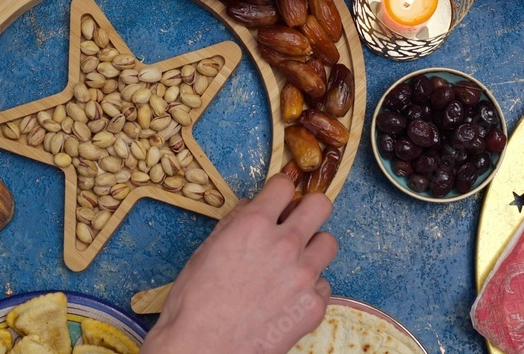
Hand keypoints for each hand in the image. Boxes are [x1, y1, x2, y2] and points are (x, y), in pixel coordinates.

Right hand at [141, 175, 337, 353]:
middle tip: (297, 222)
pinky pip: (323, 284)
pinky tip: (288, 297)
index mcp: (254, 225)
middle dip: (309, 209)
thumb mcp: (206, 251)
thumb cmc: (194, 303)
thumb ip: (235, 223)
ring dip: (313, 249)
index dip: (280, 190)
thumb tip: (252, 206)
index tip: (279, 199)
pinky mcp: (314, 306)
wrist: (202, 350)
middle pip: (321, 205)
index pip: (285, 185)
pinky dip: (309, 288)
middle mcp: (284, 244)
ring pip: (329, 243)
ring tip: (294, 263)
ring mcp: (304, 276)